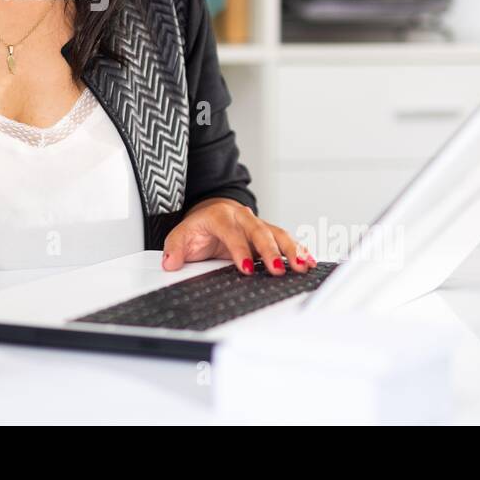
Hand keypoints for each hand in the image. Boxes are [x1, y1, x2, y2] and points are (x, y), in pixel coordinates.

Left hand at [161, 198, 315, 276]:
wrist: (213, 210)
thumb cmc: (199, 227)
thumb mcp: (181, 234)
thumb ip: (174, 248)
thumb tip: (170, 263)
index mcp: (221, 217)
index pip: (232, 233)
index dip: (240, 250)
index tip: (246, 268)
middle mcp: (242, 217)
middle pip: (260, 231)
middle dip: (271, 251)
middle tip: (279, 269)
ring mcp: (257, 223)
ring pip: (277, 233)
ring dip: (290, 249)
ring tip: (301, 265)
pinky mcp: (268, 232)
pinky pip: (285, 239)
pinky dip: (298, 249)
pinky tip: (308, 260)